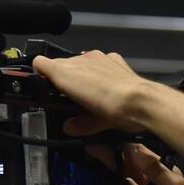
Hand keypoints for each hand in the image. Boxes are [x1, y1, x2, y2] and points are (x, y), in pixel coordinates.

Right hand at [31, 50, 149, 135]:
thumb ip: (78, 124)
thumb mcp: (93, 122)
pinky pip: (98, 61)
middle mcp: (79, 59)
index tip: (47, 91)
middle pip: (61, 65)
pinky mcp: (112, 57)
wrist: (142, 100)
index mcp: (66, 73)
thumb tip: (69, 127)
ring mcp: (97, 56)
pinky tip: (107, 85)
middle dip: (63, 80)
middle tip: (71, 98)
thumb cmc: (113, 110)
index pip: (41, 64)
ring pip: (79, 61)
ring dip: (81, 74)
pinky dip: (98, 71)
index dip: (41, 77)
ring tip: (92, 93)